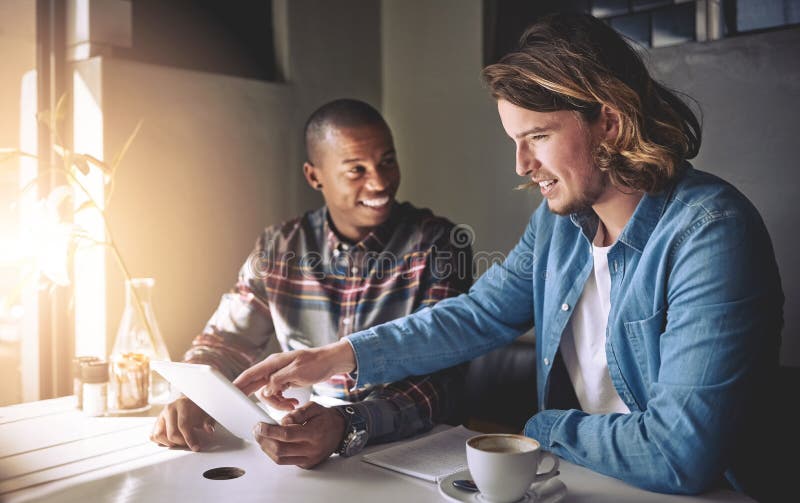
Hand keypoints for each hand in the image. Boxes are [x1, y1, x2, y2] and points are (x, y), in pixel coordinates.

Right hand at [150, 395, 214, 450]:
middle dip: (181, 442)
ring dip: (169, 443)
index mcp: (182, 405)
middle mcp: (169, 410)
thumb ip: (208, 422)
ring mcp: (160, 416)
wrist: (188, 402)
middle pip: (171, 434)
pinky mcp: (156, 423)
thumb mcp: (206, 414)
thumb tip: (209, 429)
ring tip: (179, 442)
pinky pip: (153, 436)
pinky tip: (171, 440)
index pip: (183, 425)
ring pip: (158, 436)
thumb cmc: (197, 409)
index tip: (196, 447)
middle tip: (188, 444)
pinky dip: (161, 441)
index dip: (190, 439)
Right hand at [234, 339, 355, 406]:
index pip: (250, 374)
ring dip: (277, 403)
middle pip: (256, 386)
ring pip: (267, 394)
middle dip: (258, 399)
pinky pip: (277, 395)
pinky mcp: (285, 382)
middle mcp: (272, 369)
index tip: (228, 393)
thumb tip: (265, 391)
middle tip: (249, 410)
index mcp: (272, 363)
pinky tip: (292, 403)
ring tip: (291, 405)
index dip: (237, 384)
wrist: (331, 362)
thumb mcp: (297, 372)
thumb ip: (278, 380)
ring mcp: (278, 376)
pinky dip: (283, 402)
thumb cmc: (316, 363)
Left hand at [252, 402, 345, 468]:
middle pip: (280, 450)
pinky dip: (275, 453)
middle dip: (264, 440)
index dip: (270, 431)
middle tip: (257, 431)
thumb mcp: (315, 407)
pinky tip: (271, 443)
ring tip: (261, 437)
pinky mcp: (306, 464)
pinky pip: (286, 462)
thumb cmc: (327, 419)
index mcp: (314, 433)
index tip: (260, 426)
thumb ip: (298, 413)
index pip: (287, 435)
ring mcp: (308, 459)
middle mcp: (311, 449)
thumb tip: (282, 421)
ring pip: (280, 459)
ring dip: (266, 448)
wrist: (340, 432)